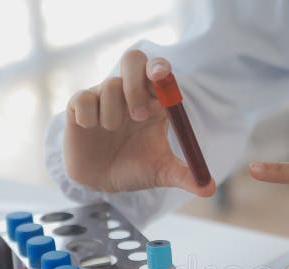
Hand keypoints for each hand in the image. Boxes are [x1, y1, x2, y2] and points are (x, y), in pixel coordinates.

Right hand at [63, 50, 214, 195]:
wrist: (102, 183)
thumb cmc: (136, 170)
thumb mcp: (162, 173)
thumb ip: (186, 176)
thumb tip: (209, 189)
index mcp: (154, 102)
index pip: (159, 72)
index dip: (160, 69)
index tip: (160, 77)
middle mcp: (130, 92)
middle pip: (133, 59)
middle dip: (136, 84)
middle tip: (139, 115)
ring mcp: (104, 96)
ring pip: (110, 85)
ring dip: (114, 113)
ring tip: (114, 132)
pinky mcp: (80, 105)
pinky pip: (84, 98)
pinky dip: (90, 116)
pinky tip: (93, 130)